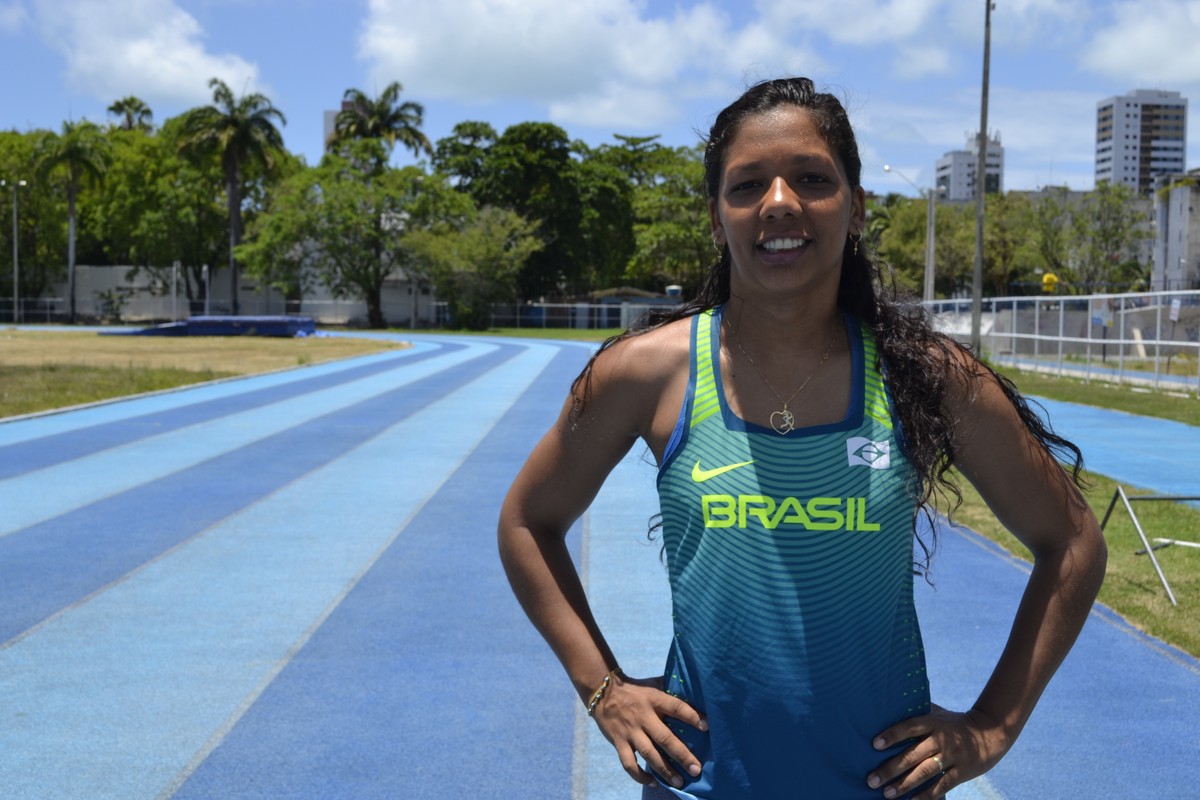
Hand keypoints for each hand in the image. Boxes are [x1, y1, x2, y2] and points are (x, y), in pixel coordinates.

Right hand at [591, 673, 707, 788]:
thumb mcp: (652, 684)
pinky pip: (628, 763)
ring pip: (648, 754)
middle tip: (696, 769)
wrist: (602, 692)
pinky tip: (653, 783)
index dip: (691, 716)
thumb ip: (669, 688)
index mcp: (653, 699)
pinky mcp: (618, 742)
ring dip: (664, 770)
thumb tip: (693, 690)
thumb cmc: (634, 689)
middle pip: (665, 738)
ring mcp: (630, 731)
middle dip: (682, 755)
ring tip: (679, 782)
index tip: (706, 727)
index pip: (676, 707)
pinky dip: (640, 776)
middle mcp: (643, 717)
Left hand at [866, 704, 1010, 798]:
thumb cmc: (954, 723)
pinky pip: (942, 785)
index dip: (892, 735)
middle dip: (891, 768)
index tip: (874, 744)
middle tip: (872, 779)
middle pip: (913, 754)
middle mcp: (941, 739)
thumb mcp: (938, 713)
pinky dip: (927, 795)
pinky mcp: (961, 772)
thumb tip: (888, 707)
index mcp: (933, 723)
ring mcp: (952, 756)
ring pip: (925, 772)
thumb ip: (917, 712)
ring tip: (887, 793)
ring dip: (904, 784)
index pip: (909, 726)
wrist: (990, 733)